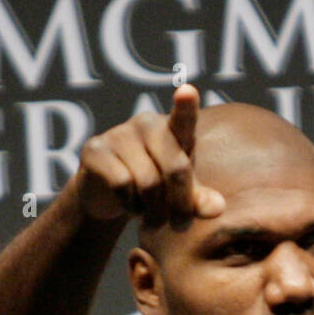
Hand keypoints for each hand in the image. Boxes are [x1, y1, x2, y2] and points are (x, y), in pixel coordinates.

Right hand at [76, 84, 224, 224]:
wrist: (107, 193)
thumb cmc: (153, 186)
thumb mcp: (179, 192)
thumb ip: (198, 199)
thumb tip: (217, 209)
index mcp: (172, 130)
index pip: (183, 117)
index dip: (185, 106)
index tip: (188, 92)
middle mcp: (146, 124)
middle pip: (174, 169)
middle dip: (179, 203)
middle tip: (177, 222)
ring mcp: (119, 134)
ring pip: (147, 182)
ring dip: (151, 208)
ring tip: (148, 209)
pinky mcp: (95, 149)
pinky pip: (121, 185)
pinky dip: (128, 204)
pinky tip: (128, 203)